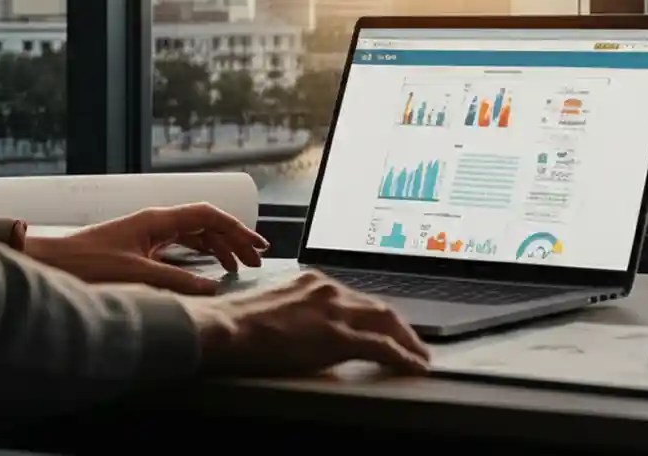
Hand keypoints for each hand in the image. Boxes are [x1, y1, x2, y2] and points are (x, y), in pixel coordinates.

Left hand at [26, 203, 268, 294]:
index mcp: (158, 220)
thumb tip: (213, 287)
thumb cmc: (85, 263)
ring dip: (219, 248)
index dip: (237, 229)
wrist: (48, 262)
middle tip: (255, 260)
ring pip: (195, 235)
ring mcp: (148, 233)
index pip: (209, 216)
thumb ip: (177, 281)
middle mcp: (156, 222)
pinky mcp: (140, 247)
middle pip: (206, 225)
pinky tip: (208, 267)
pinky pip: (181, 246)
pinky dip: (200, 255)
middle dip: (233, 240)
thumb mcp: (136, 274)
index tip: (257, 246)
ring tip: (237, 266)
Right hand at [183, 270, 430, 375]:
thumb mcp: (275, 305)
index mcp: (314, 282)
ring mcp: (335, 311)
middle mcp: (330, 290)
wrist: (227, 326)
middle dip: (401, 327)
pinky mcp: (337, 336)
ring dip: (408, 341)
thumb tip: (306, 329)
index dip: (376, 316)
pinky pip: (381, 346)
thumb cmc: (238, 323)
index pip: (356, 299)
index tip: (387, 327)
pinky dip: (403, 356)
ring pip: (386, 323)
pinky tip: (414, 366)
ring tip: (420, 357)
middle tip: (416, 344)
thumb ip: (298, 311)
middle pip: (378, 308)